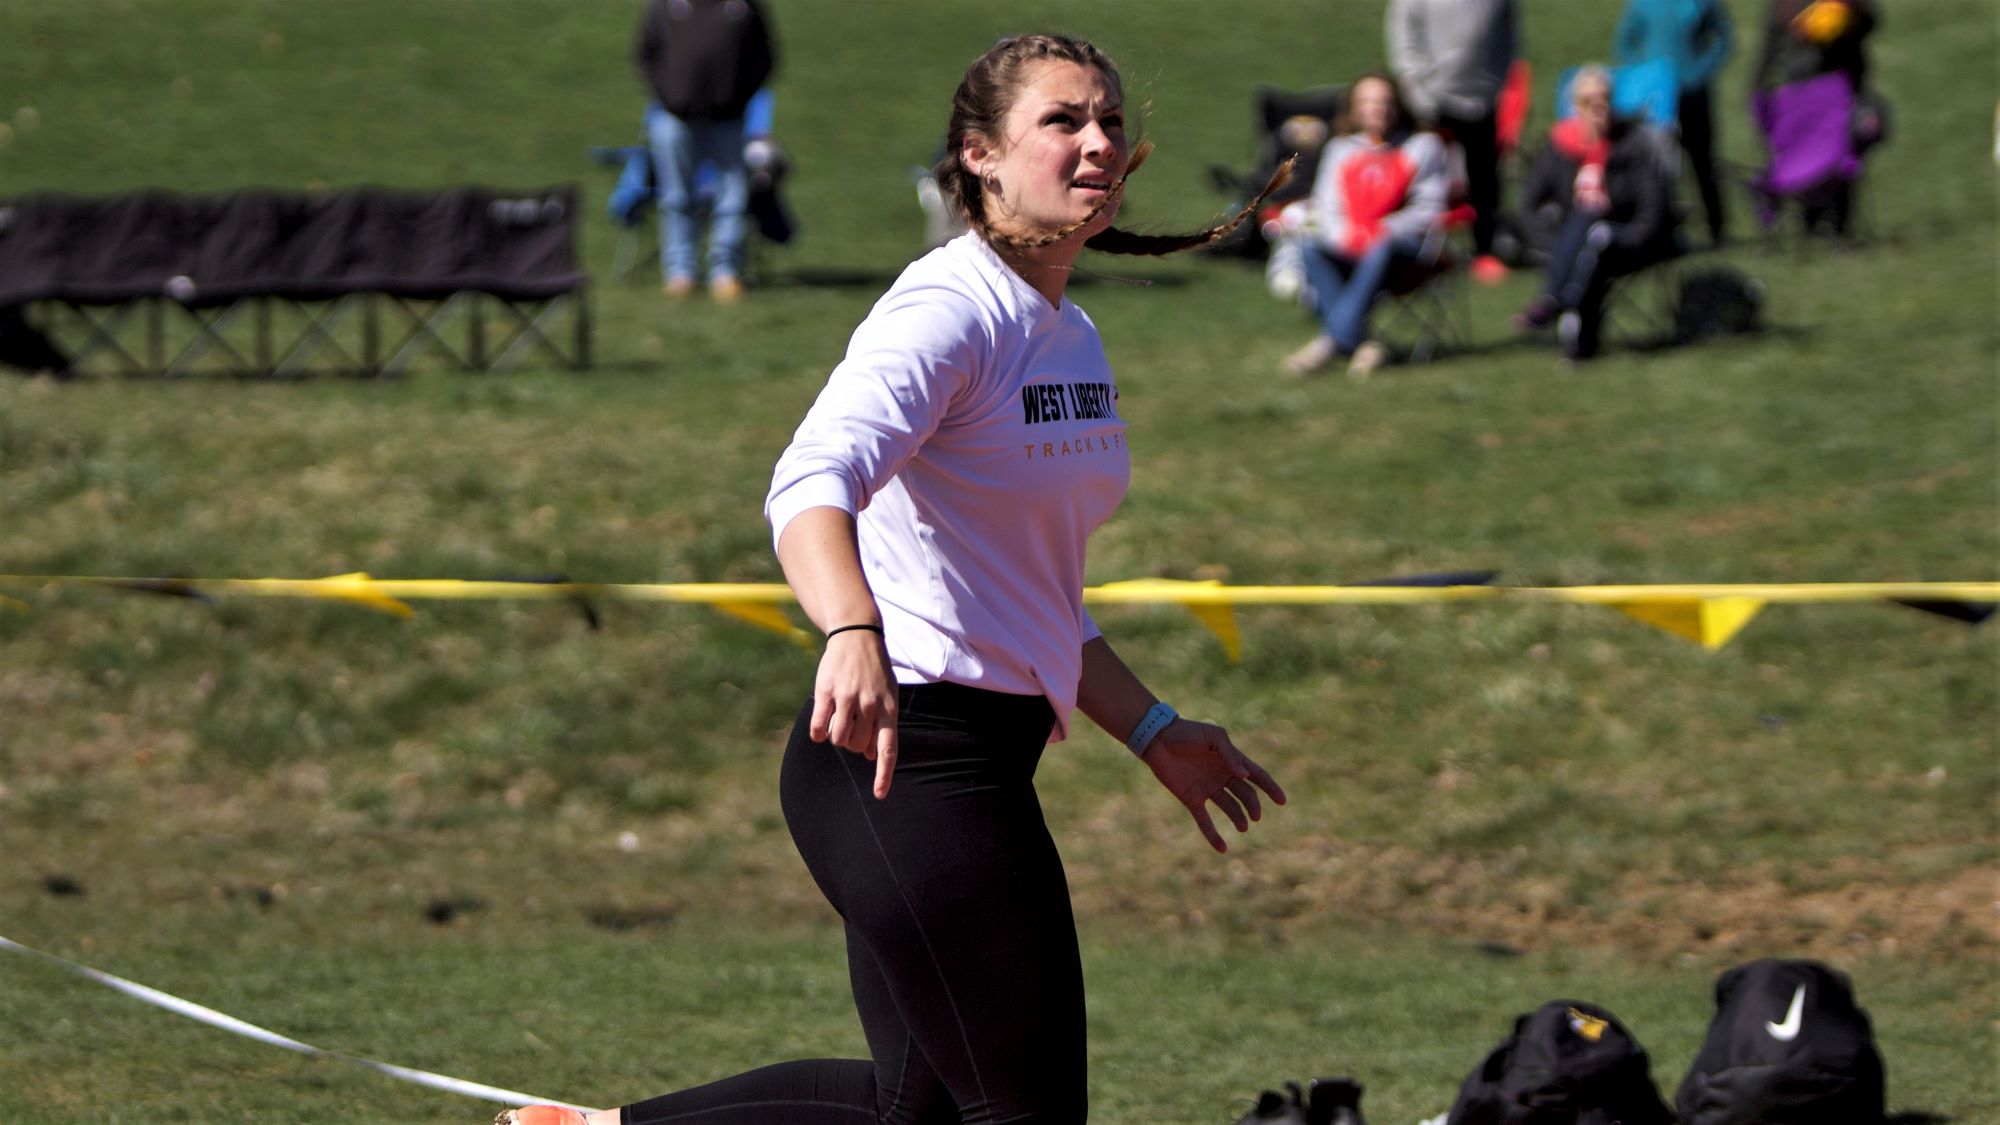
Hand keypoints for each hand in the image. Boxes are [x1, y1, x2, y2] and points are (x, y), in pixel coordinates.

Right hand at [809, 630, 898, 798]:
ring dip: (835, 736)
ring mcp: (848, 698)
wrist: (857, 634)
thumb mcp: (886, 695)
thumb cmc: (873, 670)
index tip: (879, 795)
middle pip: (857, 746)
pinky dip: (818, 732)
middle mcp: (871, 706)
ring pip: (838, 739)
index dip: (883, 774)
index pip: (889, 749)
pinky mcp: (827, 692)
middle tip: (849, 726)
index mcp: (889, 709)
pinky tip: (821, 723)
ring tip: (836, 721)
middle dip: (851, 743)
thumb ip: (881, 725)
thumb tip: (871, 756)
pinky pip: (819, 728)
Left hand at [1141, 719, 1285, 852]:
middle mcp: (1222, 776)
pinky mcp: (1191, 799)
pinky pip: (1205, 820)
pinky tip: (1222, 848)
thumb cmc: (1187, 733)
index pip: (1256, 776)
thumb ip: (1230, 754)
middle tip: (1255, 816)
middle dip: (1253, 806)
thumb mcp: (1213, 737)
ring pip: (1229, 808)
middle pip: (1245, 794)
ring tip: (1243, 827)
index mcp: (1231, 760)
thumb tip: (1245, 775)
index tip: (1282, 801)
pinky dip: (1213, 834)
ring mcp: (1207, 788)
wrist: (1158, 739)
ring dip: (1238, 818)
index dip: (1270, 787)